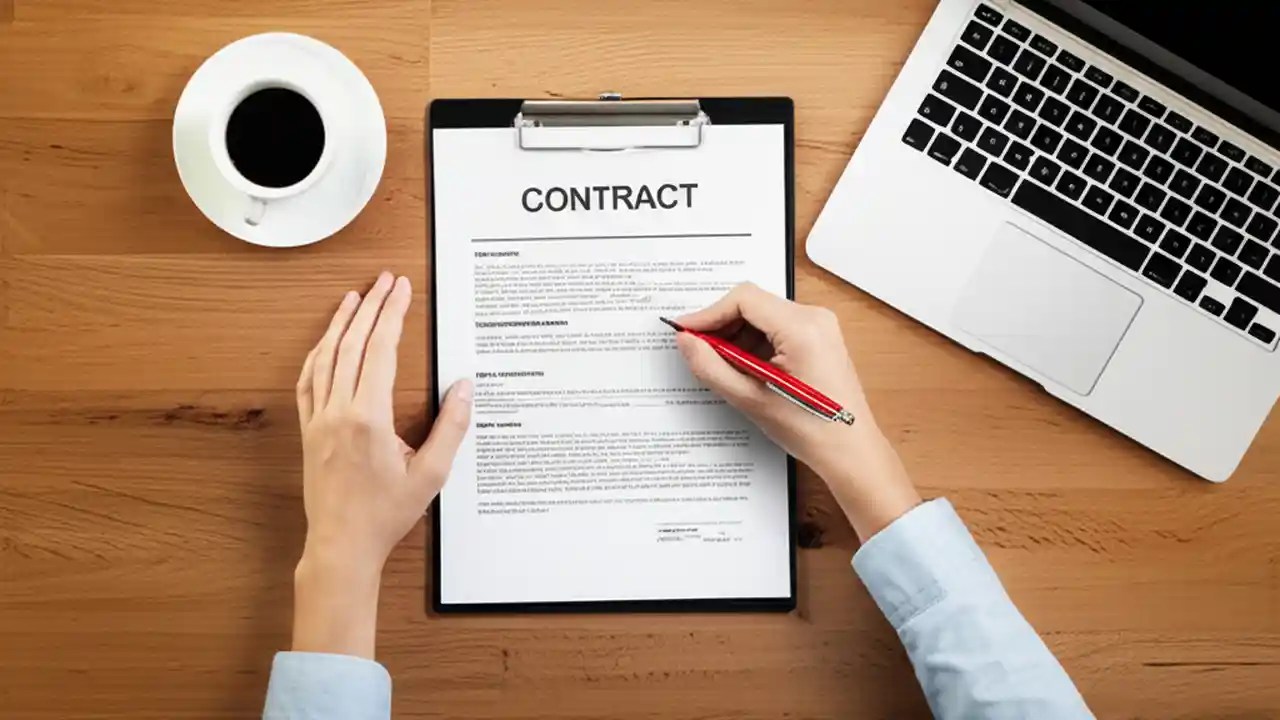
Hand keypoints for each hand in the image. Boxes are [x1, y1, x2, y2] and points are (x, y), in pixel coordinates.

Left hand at [292, 272, 472, 657]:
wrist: (341, 545)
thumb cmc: (385, 515)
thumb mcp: (431, 475)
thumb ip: (450, 428)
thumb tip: (465, 389)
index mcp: (369, 417)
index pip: (380, 350)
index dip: (392, 314)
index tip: (401, 289)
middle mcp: (338, 412)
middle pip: (352, 344)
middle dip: (370, 307)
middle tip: (385, 281)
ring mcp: (318, 420)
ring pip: (326, 357)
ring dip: (340, 323)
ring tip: (354, 297)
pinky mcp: (308, 431)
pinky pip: (308, 381)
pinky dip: (317, 354)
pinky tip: (326, 342)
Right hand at [675, 283, 919, 541]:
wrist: (850, 450)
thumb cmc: (811, 429)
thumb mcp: (751, 398)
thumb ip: (711, 366)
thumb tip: (687, 342)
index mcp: (802, 328)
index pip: (743, 299)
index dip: (708, 313)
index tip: (686, 331)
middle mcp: (815, 318)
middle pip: (752, 304)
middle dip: (722, 326)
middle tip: (699, 351)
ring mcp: (820, 326)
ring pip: (762, 315)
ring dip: (737, 335)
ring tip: (723, 367)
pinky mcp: (819, 337)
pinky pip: (776, 327)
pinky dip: (754, 342)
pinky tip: (744, 368)